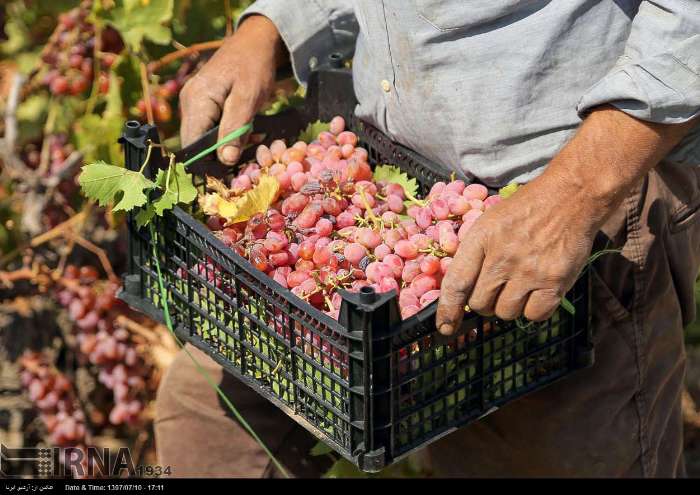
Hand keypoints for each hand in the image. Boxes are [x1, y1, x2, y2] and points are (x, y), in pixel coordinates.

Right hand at [179, 15, 285, 164]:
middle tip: (248, 153)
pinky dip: (226, 133)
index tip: (232, 170)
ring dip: (226, 144)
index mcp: (196, 100)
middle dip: (220, 154)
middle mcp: (188, 102)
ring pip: (203, 137)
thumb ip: (235, 129)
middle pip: (196, 143)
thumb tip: (225, 160)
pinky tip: (246, 131)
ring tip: (252, 138)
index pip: (192, 144)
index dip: (208, 162)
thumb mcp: (248, 98)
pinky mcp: (202, 104)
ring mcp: (193, 102)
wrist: (255, 43)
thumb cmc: (253, 67)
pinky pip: (209, 127)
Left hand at [436, 173, 595, 332]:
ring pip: (505, 313)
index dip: (447, 310)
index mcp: (481, 239)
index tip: (445, 327)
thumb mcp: (490, 221)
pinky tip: (537, 292)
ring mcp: (529, 271)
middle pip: (479, 304)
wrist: (571, 196)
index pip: (456, 283)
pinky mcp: (554, 282)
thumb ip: (474, 253)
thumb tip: (462, 290)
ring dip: (509, 306)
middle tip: (497, 288)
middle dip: (484, 303)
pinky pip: (534, 315)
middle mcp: (502, 257)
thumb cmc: (527, 209)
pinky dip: (534, 310)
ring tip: (519, 285)